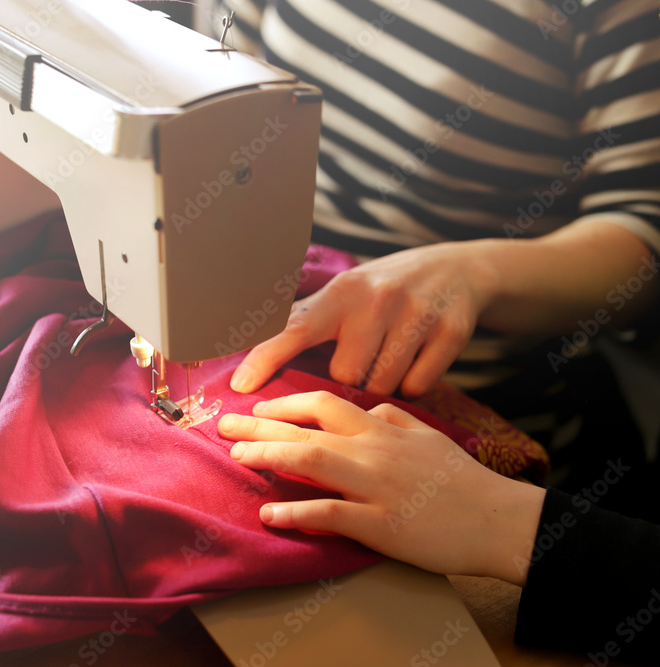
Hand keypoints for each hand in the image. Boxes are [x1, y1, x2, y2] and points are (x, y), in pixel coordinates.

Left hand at [217, 391, 544, 585]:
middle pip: (306, 428)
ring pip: (311, 460)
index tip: (256, 408)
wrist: (500, 520)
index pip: (324, 403)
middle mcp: (374, 450)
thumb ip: (395, 418)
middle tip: (223, 425)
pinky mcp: (380, 523)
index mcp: (383, 428)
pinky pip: (329, 514)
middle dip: (259, 425)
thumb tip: (367, 408)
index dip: (285, 403)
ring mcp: (375, 486)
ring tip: (236, 457)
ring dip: (268, 456)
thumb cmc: (463, 480)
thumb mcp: (430, 437)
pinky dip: (295, 512)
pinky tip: (269, 513)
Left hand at [230, 242, 498, 396]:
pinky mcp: (451, 332)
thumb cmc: (383, 291)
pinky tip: (416, 361)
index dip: (266, 357)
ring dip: (381, 384)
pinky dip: (414, 385)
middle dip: (350, 377)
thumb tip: (250, 357)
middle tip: (364, 355)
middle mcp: (376, 299)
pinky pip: (418, 387)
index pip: (295, 328)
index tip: (241, 385)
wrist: (458, 268)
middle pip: (345, 375)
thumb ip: (304, 323)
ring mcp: (416, 313)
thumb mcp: (344, 294)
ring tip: (390, 356)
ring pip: (381, 385)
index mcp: (341, 292)